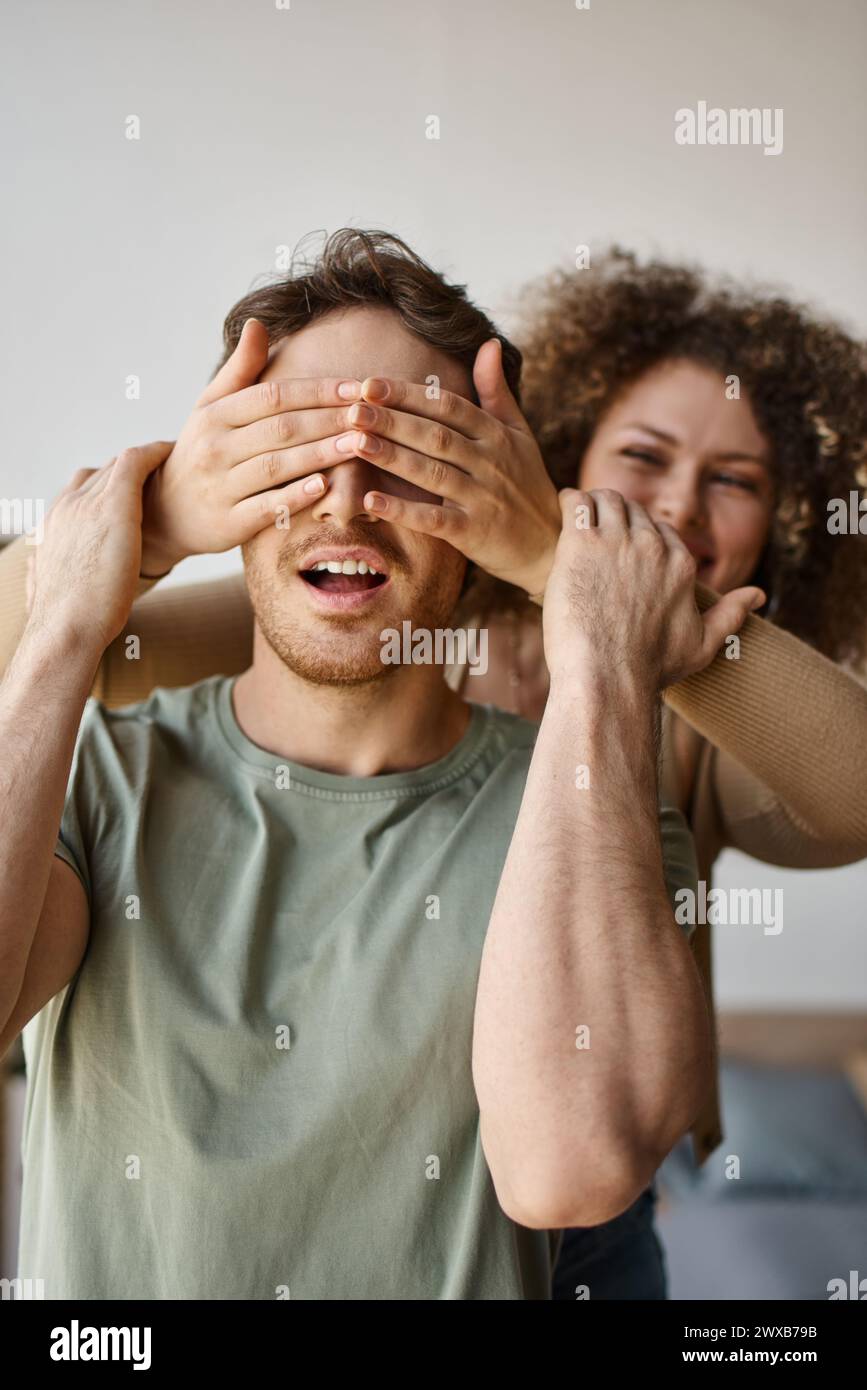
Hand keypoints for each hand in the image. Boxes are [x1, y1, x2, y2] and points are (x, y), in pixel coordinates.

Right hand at [29, 443, 173, 655]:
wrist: (65, 627)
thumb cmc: (67, 622)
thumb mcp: (53, 589)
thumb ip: (52, 573)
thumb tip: (46, 578)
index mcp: (53, 524)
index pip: (81, 488)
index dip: (107, 484)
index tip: (131, 488)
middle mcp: (67, 506)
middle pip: (102, 473)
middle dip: (129, 471)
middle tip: (160, 472)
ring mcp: (87, 503)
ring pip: (118, 465)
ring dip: (144, 461)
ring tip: (171, 462)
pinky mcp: (114, 507)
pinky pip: (135, 462)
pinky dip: (155, 452)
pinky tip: (174, 451)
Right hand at [140, 319, 367, 575]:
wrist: (165, 510)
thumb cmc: (202, 451)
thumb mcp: (210, 407)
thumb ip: (239, 369)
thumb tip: (257, 323)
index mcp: (215, 415)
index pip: (273, 396)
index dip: (317, 390)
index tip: (357, 388)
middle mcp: (215, 448)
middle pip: (280, 429)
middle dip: (328, 420)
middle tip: (370, 415)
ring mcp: (220, 487)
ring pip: (276, 466)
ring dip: (320, 454)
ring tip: (359, 444)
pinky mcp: (228, 523)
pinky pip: (265, 507)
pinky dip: (294, 496)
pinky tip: (324, 486)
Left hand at [340, 339, 561, 597]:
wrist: (553, 543)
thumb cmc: (528, 484)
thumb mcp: (520, 434)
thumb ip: (497, 391)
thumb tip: (489, 343)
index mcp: (496, 434)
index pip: (448, 407)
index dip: (409, 394)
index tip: (370, 383)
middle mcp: (490, 462)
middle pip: (435, 436)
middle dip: (392, 420)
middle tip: (351, 408)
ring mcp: (482, 498)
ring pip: (432, 472)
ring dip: (392, 456)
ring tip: (354, 442)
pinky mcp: (474, 533)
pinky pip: (434, 519)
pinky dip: (403, 510)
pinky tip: (372, 499)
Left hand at [543, 488, 765, 692]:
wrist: (609, 676)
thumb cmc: (650, 668)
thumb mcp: (703, 645)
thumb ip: (730, 616)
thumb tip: (759, 595)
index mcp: (680, 565)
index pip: (662, 530)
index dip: (642, 534)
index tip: (625, 544)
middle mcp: (652, 547)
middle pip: (633, 510)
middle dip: (616, 516)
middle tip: (596, 529)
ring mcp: (617, 542)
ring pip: (606, 499)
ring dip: (593, 504)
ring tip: (579, 516)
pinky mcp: (581, 544)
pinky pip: (575, 502)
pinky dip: (569, 500)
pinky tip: (564, 508)